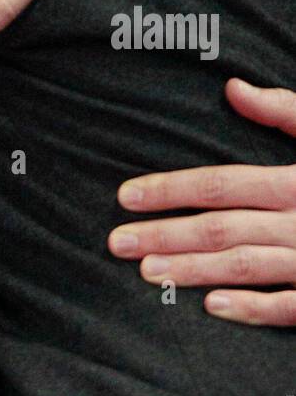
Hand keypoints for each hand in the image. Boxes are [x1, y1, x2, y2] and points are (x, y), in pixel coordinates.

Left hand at [108, 78, 295, 324]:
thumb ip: (283, 110)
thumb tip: (231, 88)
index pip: (222, 183)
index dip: (171, 189)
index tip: (126, 196)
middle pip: (223, 228)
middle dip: (166, 234)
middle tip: (116, 241)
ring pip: (247, 267)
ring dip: (194, 272)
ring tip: (147, 273)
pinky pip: (293, 305)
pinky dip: (255, 308)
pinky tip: (213, 307)